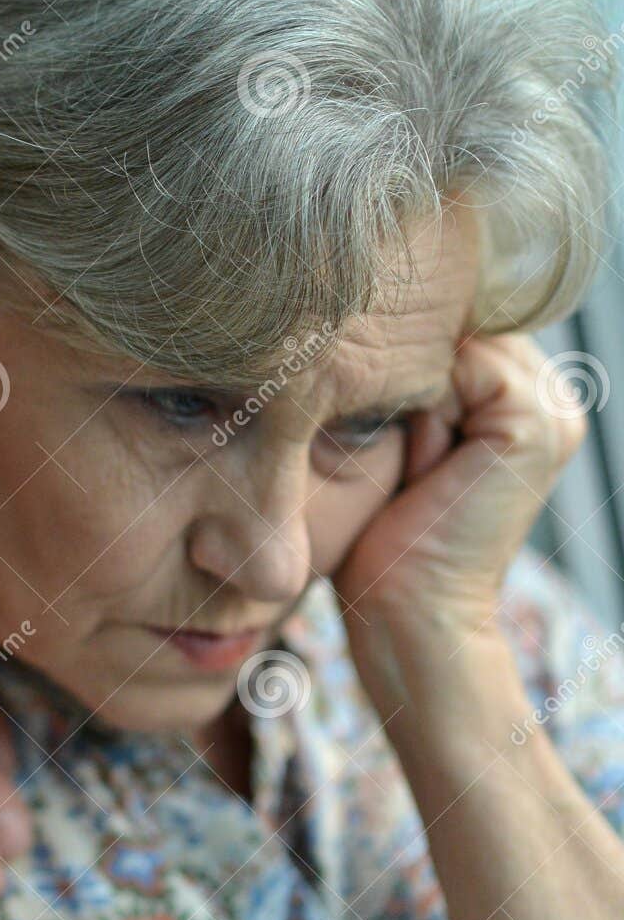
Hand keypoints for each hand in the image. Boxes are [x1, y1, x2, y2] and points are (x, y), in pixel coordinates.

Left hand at [334, 333, 587, 639]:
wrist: (404, 610)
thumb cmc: (380, 536)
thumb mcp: (391, 438)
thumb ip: (408, 376)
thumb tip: (369, 308)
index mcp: (520, 394)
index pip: (447, 322)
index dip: (397, 351)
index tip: (368, 399)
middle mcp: (548, 392)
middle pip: (451, 326)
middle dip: (406, 370)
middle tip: (399, 449)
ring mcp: (552, 406)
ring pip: (452, 344)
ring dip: (411, 393)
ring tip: (413, 462)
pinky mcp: (537, 423)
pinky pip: (461, 367)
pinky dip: (423, 411)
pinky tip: (423, 465)